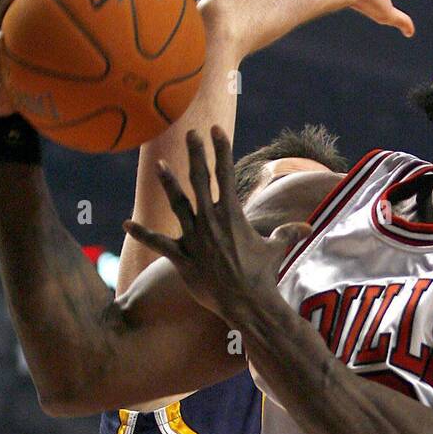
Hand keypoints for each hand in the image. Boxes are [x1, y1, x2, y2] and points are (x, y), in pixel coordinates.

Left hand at [124, 125, 308, 321]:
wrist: (248, 303)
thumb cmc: (263, 276)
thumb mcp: (277, 250)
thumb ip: (287, 234)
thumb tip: (306, 229)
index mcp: (232, 215)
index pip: (226, 174)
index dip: (221, 150)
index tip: (216, 130)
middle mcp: (211, 222)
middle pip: (200, 181)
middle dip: (195, 155)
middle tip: (189, 133)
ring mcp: (195, 239)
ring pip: (178, 205)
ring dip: (169, 183)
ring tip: (159, 164)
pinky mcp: (183, 259)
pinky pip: (159, 244)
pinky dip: (142, 234)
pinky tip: (126, 223)